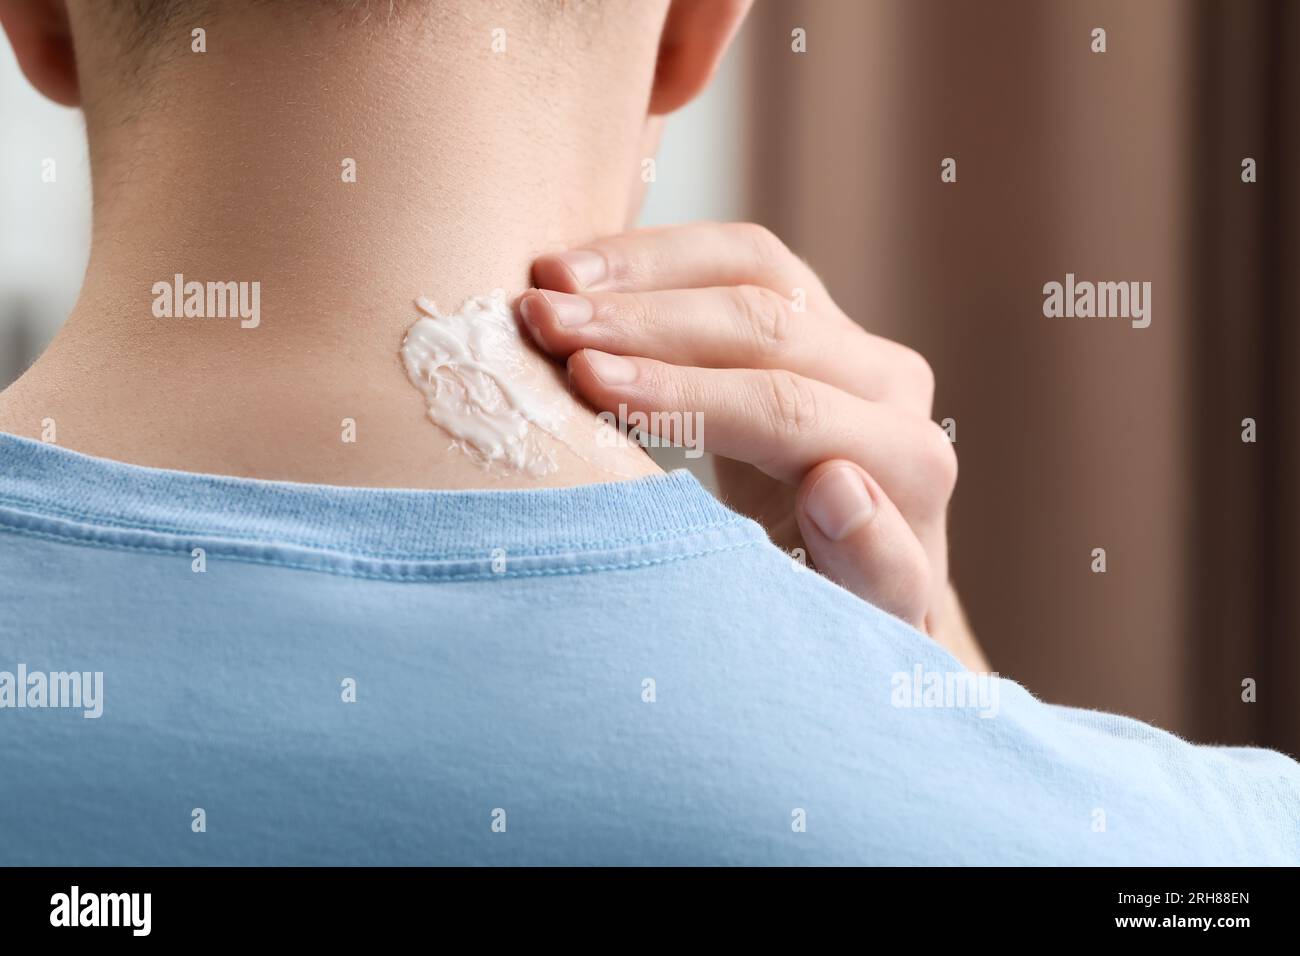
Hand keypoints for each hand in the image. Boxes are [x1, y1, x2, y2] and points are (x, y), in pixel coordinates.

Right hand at [522, 222, 986, 670]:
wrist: (849, 580)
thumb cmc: (834, 617)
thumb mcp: (854, 620)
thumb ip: (871, 567)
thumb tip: (839, 484)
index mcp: (908, 465)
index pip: (788, 412)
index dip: (685, 395)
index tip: (589, 383)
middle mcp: (890, 387)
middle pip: (767, 326)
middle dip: (644, 323)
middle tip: (544, 325)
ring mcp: (848, 339)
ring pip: (751, 268)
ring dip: (638, 271)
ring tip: (546, 286)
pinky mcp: (806, 310)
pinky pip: (732, 260)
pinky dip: (650, 258)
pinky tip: (577, 270)